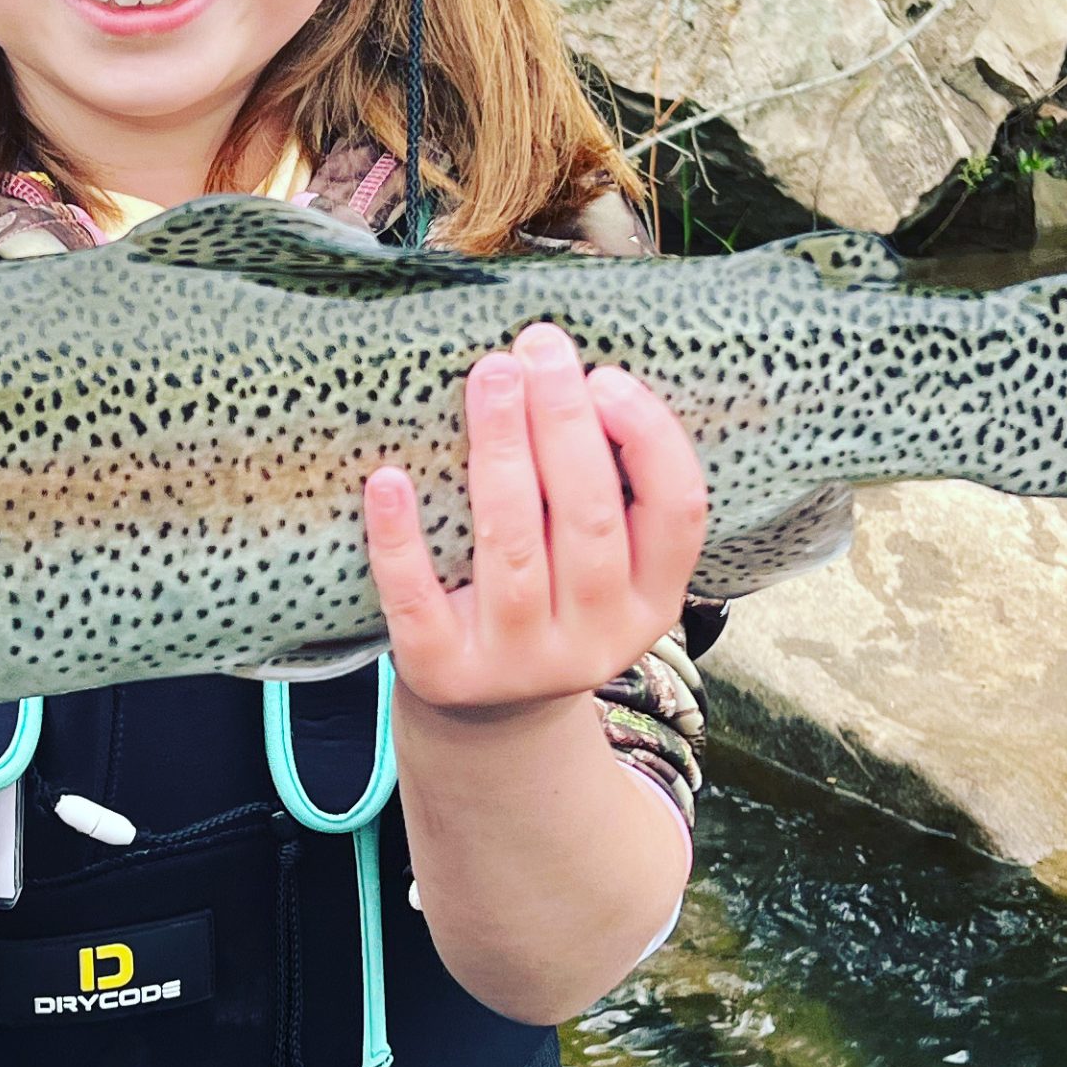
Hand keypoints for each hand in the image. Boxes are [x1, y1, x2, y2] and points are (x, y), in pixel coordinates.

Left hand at [363, 323, 706, 715]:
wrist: (491, 717)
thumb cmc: (549, 600)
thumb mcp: (605, 567)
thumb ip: (606, 492)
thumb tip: (567, 370)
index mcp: (653, 599)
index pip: (678, 513)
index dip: (649, 440)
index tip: (606, 376)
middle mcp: (597, 637)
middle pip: (589, 520)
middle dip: (564, 424)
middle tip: (537, 348)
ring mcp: (519, 661)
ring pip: (511, 550)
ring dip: (501, 453)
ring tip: (490, 377)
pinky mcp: (444, 672)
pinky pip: (418, 599)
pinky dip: (400, 538)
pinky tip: (388, 478)